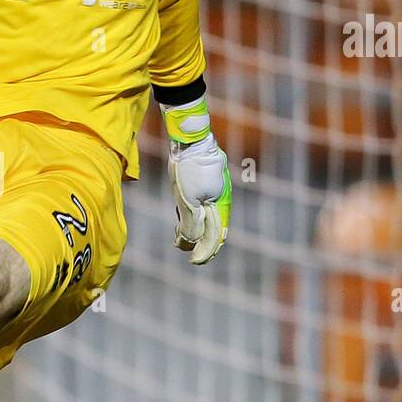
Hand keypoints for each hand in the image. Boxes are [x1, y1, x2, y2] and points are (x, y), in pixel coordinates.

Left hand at [167, 132, 231, 264]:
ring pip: (205, 220)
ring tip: (182, 243)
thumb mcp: (188, 199)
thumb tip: (189, 243)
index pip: (216, 236)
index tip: (195, 261)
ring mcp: (211, 193)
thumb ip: (191, 223)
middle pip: (212, 230)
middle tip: (191, 257)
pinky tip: (180, 223)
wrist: (189, 140)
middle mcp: (219, 202)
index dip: (207, 251)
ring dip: (195, 233)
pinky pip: (199, 208)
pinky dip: (191, 219)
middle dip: (202, 245)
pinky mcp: (201, 186)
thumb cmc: (191, 169)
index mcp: (220, 206)